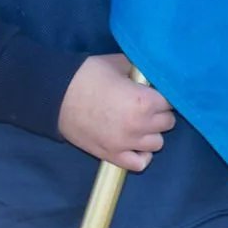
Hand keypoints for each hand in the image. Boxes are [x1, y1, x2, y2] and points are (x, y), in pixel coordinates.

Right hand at [58, 53, 174, 172]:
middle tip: (148, 105)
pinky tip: (135, 143)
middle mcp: (139, 126)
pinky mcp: (111, 156)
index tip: (157, 91)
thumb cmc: (88, 75)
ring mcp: (126, 144)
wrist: (55, 96)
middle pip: (168, 123)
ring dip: (152, 132)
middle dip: (160, 112)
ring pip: (157, 143)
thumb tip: (155, 72)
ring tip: (140, 122)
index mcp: (144, 101)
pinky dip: (141, 155)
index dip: (165, 95)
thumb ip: (141, 71)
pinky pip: (139, 163)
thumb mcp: (120, 64)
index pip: (172, 102)